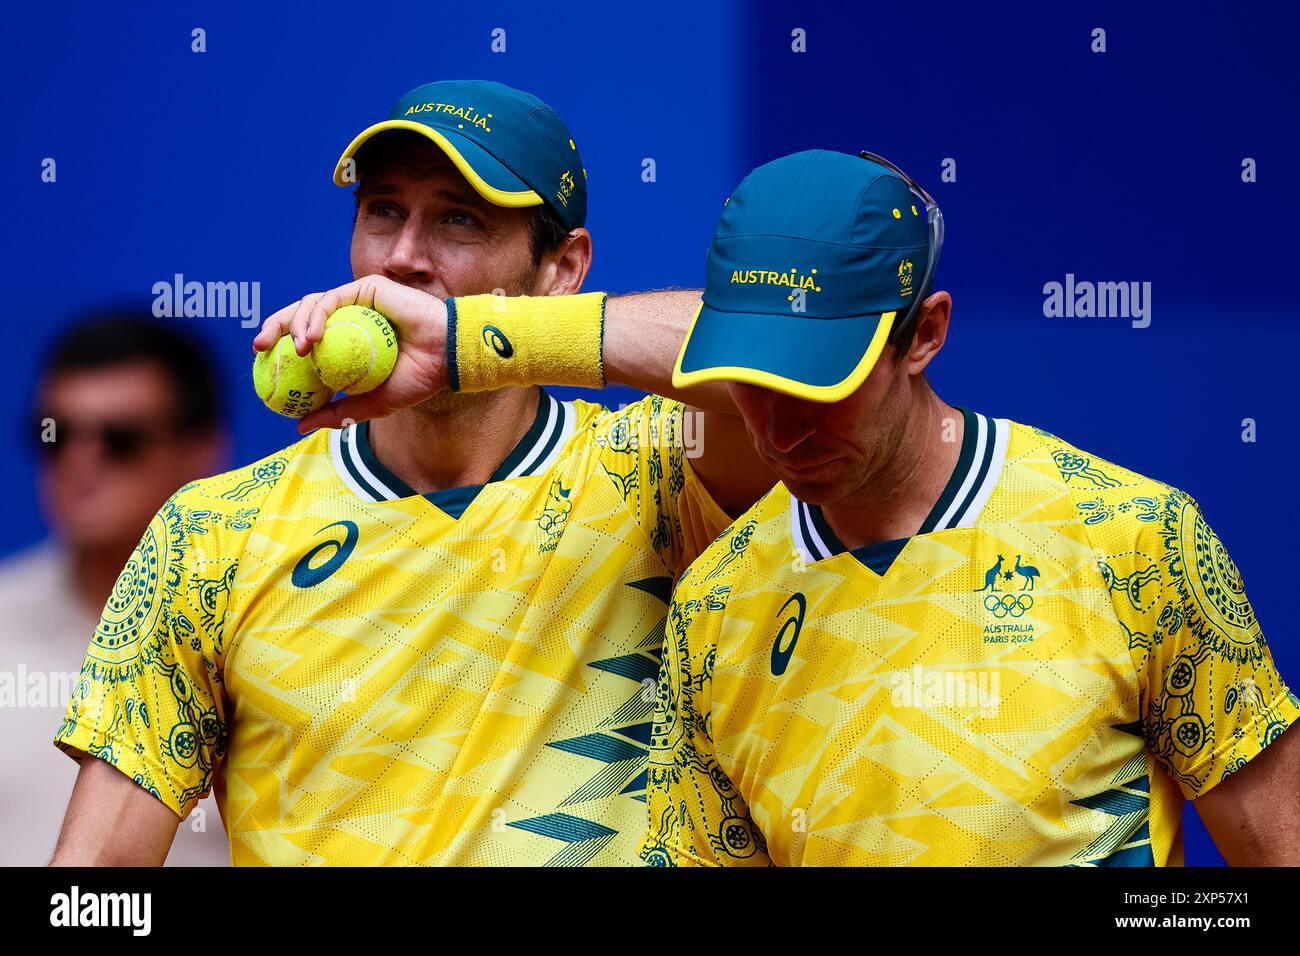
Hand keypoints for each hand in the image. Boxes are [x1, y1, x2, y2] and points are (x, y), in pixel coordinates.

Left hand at [253, 275, 449, 431]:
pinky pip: (333, 298)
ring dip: (295, 323)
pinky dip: (317, 316)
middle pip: (301, 315)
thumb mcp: (370, 403)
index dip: (280, 345)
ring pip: (312, 304)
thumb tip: (298, 425)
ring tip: (295, 347)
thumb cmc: (417, 380)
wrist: (448, 358)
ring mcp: (358, 301)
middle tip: (259, 347)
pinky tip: (312, 337)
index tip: (263, 361)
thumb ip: (336, 412)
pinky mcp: (367, 288)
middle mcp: (351, 317)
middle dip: (274, 326)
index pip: (307, 338)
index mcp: (349, 340)